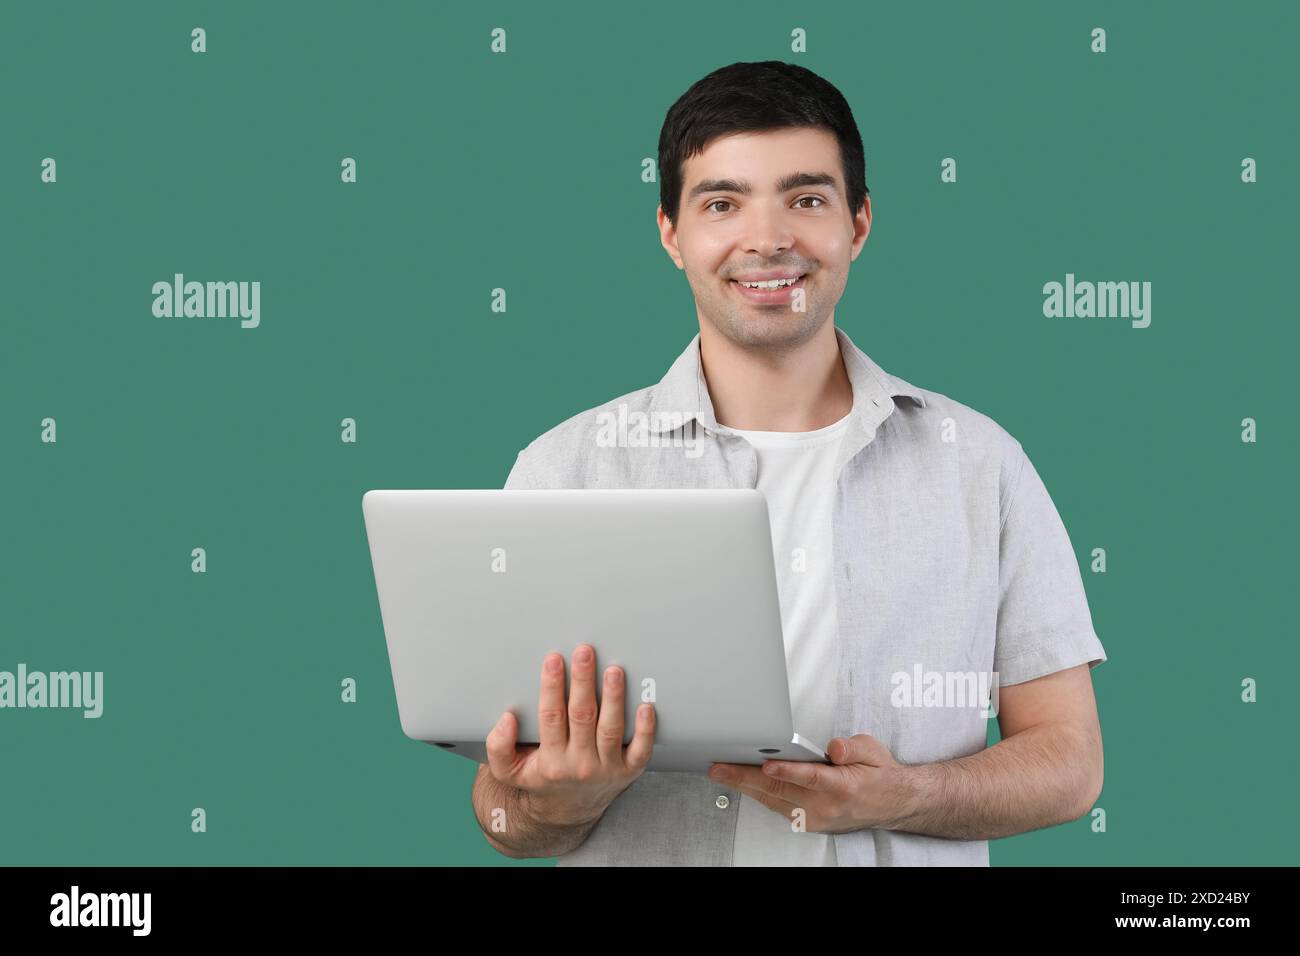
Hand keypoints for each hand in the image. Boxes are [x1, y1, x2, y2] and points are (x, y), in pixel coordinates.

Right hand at [485, 644, 655, 827]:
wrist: (568, 809)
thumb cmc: (542, 777)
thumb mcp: (509, 770)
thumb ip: (499, 746)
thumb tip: (507, 719)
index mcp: (551, 760)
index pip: (551, 717)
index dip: (552, 686)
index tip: (553, 659)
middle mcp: (580, 764)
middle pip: (582, 716)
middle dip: (583, 681)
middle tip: (584, 652)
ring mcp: (607, 768)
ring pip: (611, 728)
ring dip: (613, 698)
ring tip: (614, 671)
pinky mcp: (629, 770)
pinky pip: (641, 750)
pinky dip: (645, 729)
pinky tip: (646, 706)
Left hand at [708, 734, 915, 832]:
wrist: (891, 804)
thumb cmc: (878, 774)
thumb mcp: (872, 750)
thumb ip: (852, 747)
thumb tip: (834, 748)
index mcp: (842, 786)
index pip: (809, 777)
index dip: (787, 771)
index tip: (767, 765)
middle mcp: (825, 805)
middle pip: (780, 790)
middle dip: (745, 777)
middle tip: (721, 767)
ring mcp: (815, 817)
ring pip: (772, 800)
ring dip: (744, 786)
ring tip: (722, 773)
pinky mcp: (807, 822)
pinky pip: (777, 806)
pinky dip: (757, 794)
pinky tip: (741, 784)